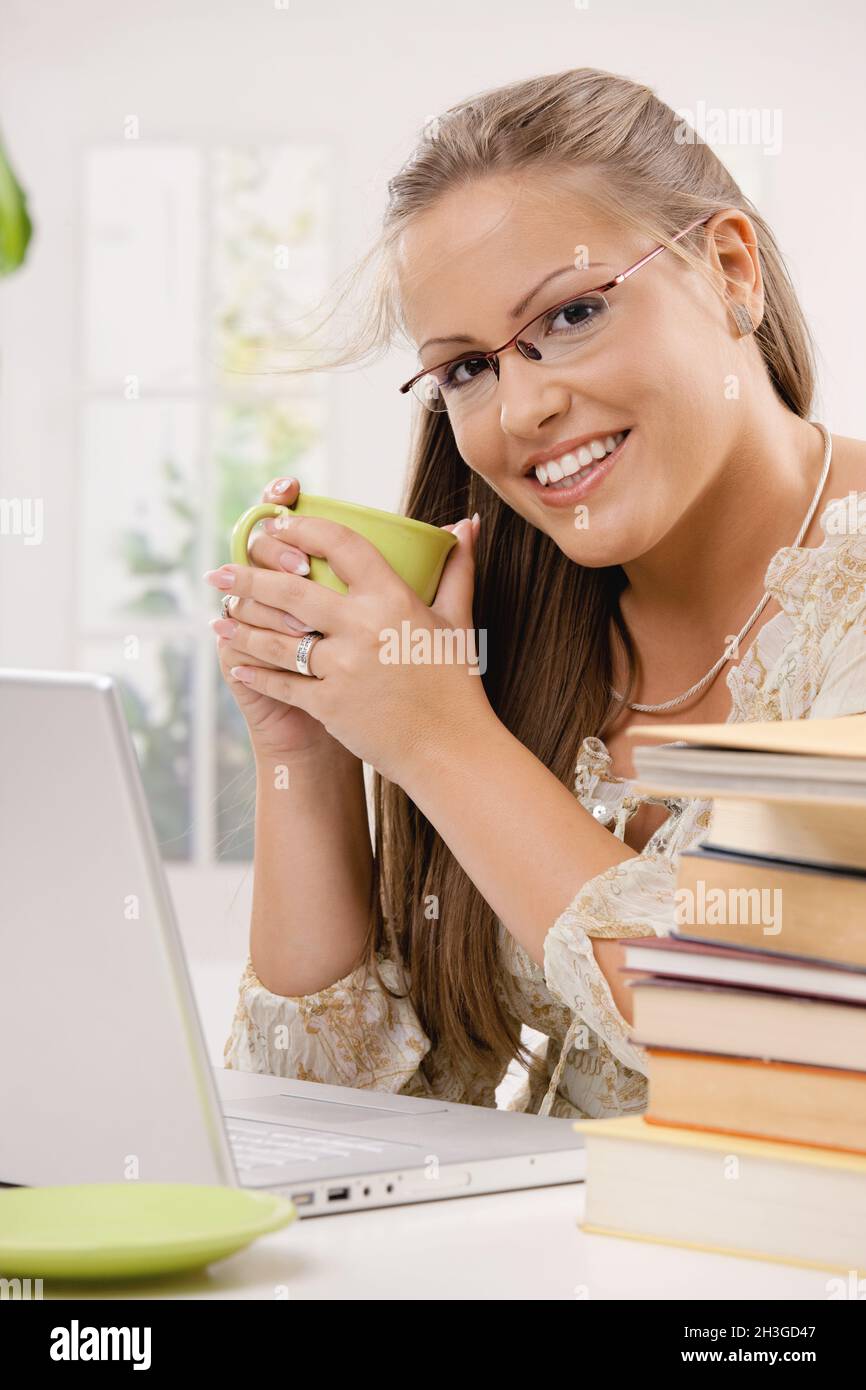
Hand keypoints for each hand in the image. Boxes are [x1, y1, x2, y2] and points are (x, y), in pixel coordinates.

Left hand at [204, 508, 491, 783]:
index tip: (279, 527)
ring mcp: (342, 667)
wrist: (450, 750)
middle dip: (247, 578)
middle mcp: (362, 628)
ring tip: (217, 618)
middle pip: (291, 591)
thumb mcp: (457, 622)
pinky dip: (257, 673)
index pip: (340, 545)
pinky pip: (282, 682)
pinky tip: (238, 664)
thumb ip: (456, 569)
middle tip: (218, 573)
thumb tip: (463, 525)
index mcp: (392, 599)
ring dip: (240, 627)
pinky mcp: (329, 704)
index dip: (304, 529)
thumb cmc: (456, 685)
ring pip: (277, 639)